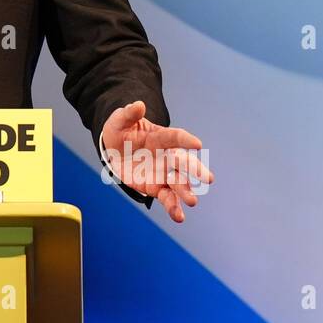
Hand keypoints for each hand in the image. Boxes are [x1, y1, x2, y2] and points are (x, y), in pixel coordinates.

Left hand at [101, 100, 213, 222]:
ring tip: (192, 202)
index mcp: (161, 137)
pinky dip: (173, 208)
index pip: (176, 137)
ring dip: (186, 192)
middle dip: (195, 170)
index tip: (197, 144)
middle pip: (183, 162)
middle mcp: (167, 155)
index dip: (186, 140)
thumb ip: (129, 114)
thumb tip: (137, 104)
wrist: (115, 149)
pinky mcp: (156, 187)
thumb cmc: (121, 131)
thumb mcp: (120, 120)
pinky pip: (167, 198)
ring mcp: (163, 172)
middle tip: (208, 178)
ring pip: (178, 183)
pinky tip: (179, 217)